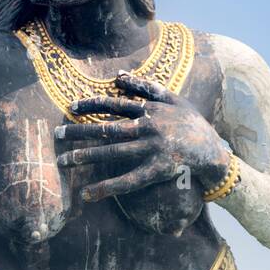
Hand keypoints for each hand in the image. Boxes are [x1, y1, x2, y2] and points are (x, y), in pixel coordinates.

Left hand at [56, 71, 231, 202]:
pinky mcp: (156, 171)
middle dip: (79, 132)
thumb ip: (146, 87)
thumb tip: (119, 75)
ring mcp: (151, 150)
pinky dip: (106, 188)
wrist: (213, 152)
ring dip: (85, 157)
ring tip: (63, 161)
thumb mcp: (173, 99)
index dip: (90, 105)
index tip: (71, 108)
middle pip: (106, 130)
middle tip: (56, 135)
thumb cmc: (192, 124)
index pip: (113, 105)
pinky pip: (126, 181)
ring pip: (112, 154)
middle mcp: (148, 128)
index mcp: (150, 110)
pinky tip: (87, 194)